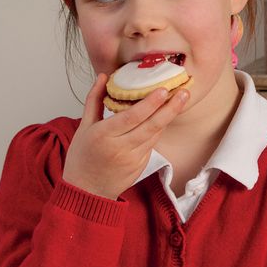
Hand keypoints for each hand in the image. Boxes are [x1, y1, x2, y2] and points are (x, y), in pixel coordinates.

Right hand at [62, 73, 189, 198]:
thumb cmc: (82, 157)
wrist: (87, 190)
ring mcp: (133, 158)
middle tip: (184, 92)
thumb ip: (94, 100)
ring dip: (169, 116)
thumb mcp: (84, 127)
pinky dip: (159, 129)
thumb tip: (103, 76)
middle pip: (150, 126)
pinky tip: (167, 115)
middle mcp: (120, 147)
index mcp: (104, 135)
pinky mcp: (141, 165)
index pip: (131, 117)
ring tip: (181, 98)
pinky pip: (152, 143)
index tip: (162, 90)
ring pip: (155, 134)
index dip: (149, 104)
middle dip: (170, 108)